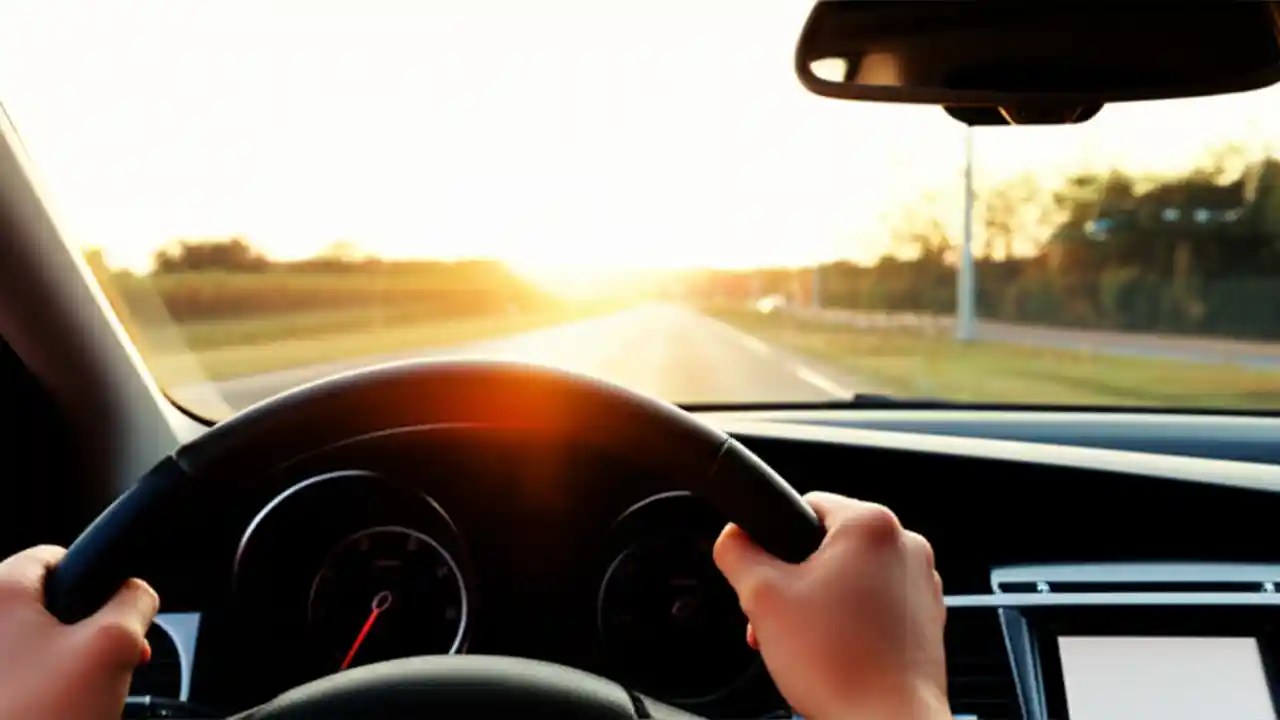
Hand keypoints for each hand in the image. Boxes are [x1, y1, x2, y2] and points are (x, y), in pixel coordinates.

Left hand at [0, 545, 158, 719]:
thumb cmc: (40, 717)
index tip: (116, 619)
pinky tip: (57, 715)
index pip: (58, 556)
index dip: (99, 584)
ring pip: (31, 648)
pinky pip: (17, 679)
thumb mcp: (114, 646)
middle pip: (45, 607)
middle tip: (110, 665)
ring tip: (83, 700)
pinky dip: (39, 692)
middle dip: (86, 635)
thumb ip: (137, 601)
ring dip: (65, 667)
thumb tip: (138, 593)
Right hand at [714, 493, 948, 719]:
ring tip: (804, 640)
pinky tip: (833, 650)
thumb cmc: (836, 665)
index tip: (766, 575)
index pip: (805, 504)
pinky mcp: (927, 617)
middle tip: (778, 617)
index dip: (774, 540)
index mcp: (870, 524)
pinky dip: (850, 619)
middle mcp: (906, 544)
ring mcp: (922, 582)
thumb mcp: (761, 596)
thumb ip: (736, 551)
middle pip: (828, 544)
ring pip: (851, 575)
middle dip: (795, 579)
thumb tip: (732, 536)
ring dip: (819, 600)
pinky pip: (876, 602)